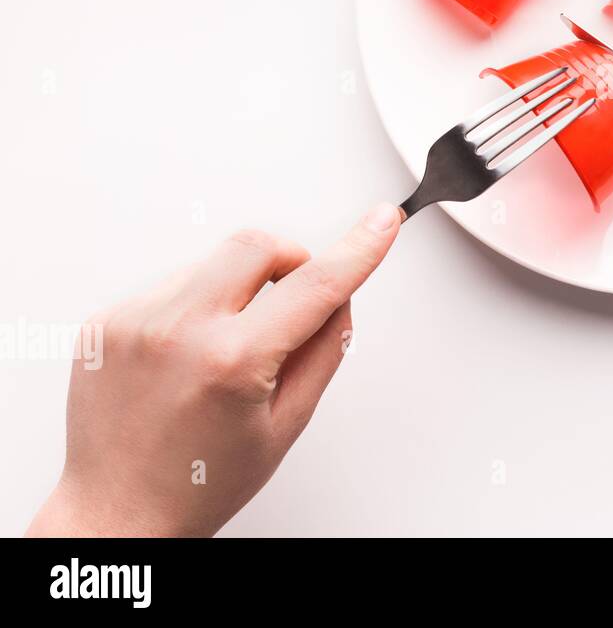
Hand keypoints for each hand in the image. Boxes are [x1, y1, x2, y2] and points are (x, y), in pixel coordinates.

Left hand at [27, 203, 400, 536]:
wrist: (114, 512)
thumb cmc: (198, 482)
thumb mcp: (286, 423)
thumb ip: (324, 350)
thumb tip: (340, 296)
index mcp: (231, 362)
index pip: (315, 286)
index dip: (359, 249)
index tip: (382, 222)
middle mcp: (177, 331)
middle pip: (257, 245)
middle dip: (291, 261)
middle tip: (294, 300)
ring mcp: (135, 321)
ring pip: (213, 262)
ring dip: (238, 288)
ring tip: (225, 349)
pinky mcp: (108, 320)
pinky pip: (172, 284)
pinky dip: (197, 306)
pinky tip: (187, 356)